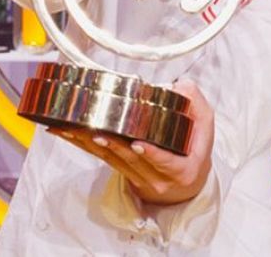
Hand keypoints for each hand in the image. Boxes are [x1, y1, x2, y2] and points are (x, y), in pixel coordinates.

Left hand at [49, 79, 213, 205]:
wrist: (186, 184)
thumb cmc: (194, 150)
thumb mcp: (204, 126)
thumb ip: (195, 104)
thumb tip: (177, 86)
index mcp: (182, 169)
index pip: (167, 162)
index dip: (152, 154)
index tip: (138, 144)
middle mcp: (158, 179)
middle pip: (131, 160)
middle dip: (112, 145)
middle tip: (97, 131)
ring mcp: (138, 179)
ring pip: (111, 160)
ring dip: (91, 143)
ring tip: (74, 129)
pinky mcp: (122, 173)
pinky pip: (101, 158)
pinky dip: (83, 144)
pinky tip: (66, 132)